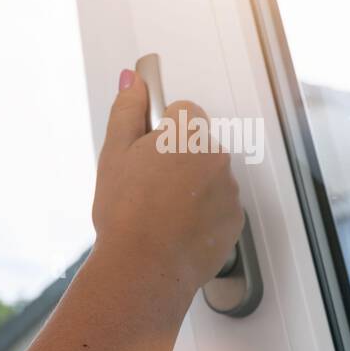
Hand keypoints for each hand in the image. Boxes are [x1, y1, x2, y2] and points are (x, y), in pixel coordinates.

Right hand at [92, 68, 243, 297]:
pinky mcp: (235, 220)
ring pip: (208, 175)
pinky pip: (219, 205)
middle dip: (176, 157)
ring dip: (190, 185)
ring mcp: (230, 190)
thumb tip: (133, 80)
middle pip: (197, 143)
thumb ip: (128, 109)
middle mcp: (217, 157)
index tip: (146, 148)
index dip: (160, 129)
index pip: (182, 110)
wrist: (144, 270)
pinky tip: (175, 228)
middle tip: (146, 185)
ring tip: (159, 212)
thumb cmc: (126, 215)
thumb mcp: (114, 153)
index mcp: (189, 133)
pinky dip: (202, 213)